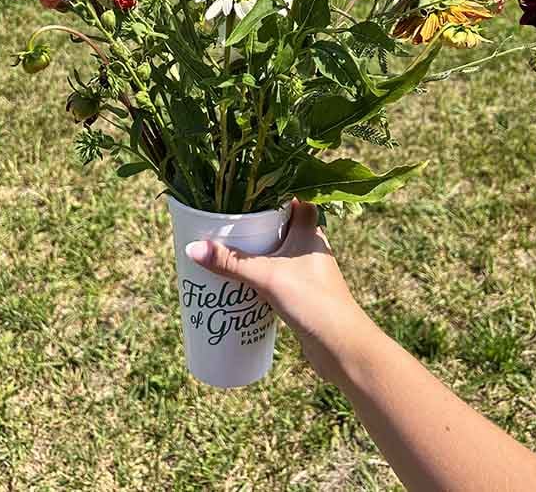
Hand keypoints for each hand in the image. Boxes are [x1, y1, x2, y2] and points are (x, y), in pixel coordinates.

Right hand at [186, 199, 369, 382]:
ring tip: (225, 247)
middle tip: (224, 220)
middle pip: (280, 224)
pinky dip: (259, 273)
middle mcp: (310, 245)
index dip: (271, 191)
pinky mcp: (302, 293)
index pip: (292, 198)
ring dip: (256, 250)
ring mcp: (307, 270)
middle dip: (254, 223)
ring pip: (277, 251)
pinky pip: (275, 274)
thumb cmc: (314, 301)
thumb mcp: (268, 277)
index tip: (243, 189)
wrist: (343, 347)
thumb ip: (232, 262)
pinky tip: (240, 279)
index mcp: (310, 230)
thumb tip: (192, 248)